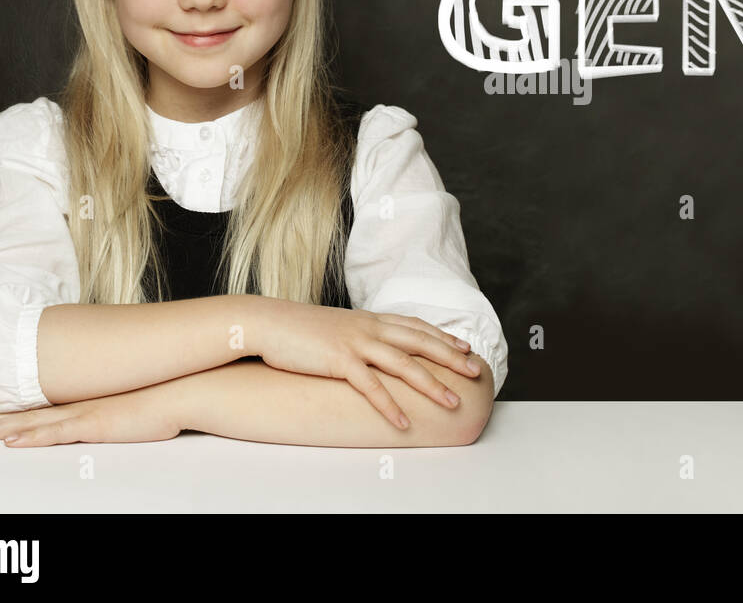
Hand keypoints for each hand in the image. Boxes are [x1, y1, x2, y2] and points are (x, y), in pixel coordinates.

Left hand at [0, 383, 181, 446]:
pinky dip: (31, 436)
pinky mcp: (96, 424)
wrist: (184, 389)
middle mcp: (77, 404)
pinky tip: (10, 441)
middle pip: (23, 414)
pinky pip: (57, 433)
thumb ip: (110, 403)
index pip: (34, 408)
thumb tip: (104, 407)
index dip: (3, 412)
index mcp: (82, 400)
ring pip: (30, 422)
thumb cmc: (163, 396)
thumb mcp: (129, 399)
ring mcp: (84, 413)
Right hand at [255, 302, 483, 429]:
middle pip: (420, 342)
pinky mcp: (339, 361)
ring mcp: (356, 343)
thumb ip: (358, 335)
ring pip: (404, 365)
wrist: (267, 322)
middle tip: (474, 372)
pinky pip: (371, 387)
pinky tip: (404, 423)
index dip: (443, 336)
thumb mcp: (337, 327)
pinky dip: (390, 406)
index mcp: (370, 319)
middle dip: (451, 358)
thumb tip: (372, 348)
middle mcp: (369, 328)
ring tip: (452, 402)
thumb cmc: (299, 329)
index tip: (465, 347)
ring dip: (431, 385)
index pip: (416, 326)